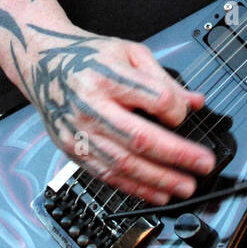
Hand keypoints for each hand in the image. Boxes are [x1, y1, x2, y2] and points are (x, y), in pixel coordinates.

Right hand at [17, 28, 215, 204]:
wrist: (42, 64)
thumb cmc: (88, 57)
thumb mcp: (129, 53)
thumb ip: (163, 79)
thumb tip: (195, 102)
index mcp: (107, 75)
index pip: (153, 98)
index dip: (177, 110)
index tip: (187, 114)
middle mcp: (90, 106)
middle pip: (139, 138)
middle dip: (177, 156)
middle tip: (203, 166)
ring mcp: (78, 131)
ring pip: (123, 164)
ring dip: (158, 180)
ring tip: (185, 186)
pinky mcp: (71, 149)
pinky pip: (106, 175)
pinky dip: (134, 188)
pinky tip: (156, 194)